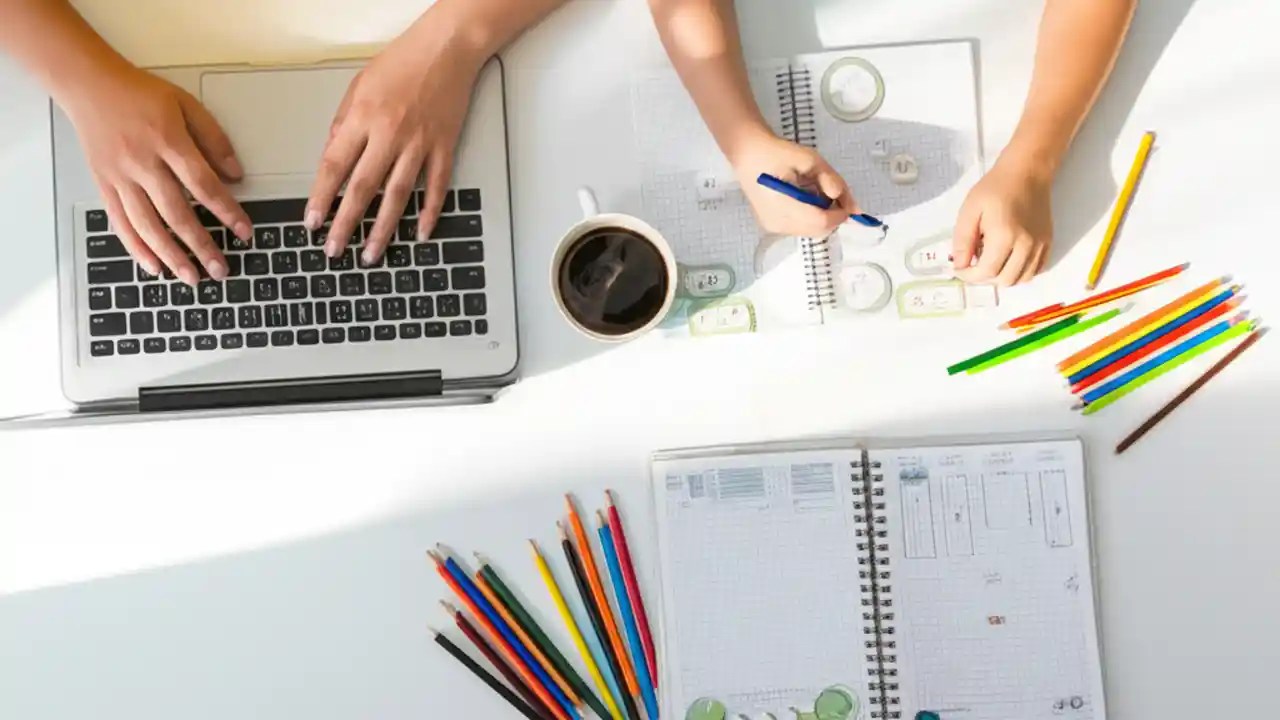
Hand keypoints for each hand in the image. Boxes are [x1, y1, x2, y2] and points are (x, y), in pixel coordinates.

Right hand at [63, 65, 250, 284]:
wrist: (89, 85)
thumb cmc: (140, 94)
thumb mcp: (185, 104)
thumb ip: (213, 139)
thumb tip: (236, 174)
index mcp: (167, 141)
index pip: (203, 184)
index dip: (226, 211)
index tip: (244, 232)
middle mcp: (142, 162)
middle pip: (176, 212)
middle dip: (201, 245)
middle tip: (221, 269)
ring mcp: (120, 177)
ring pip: (147, 224)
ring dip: (171, 255)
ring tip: (192, 277)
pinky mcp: (104, 185)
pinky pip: (120, 223)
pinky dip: (137, 248)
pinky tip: (154, 266)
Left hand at [305, 23, 483, 264]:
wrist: (446, 50)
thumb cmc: (401, 63)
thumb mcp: (357, 87)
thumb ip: (342, 125)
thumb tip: (331, 160)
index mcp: (363, 118)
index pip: (335, 166)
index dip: (321, 198)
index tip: (313, 222)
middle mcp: (390, 134)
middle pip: (363, 189)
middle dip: (346, 224)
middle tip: (335, 250)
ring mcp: (420, 144)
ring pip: (399, 195)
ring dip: (384, 228)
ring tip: (371, 253)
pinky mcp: (444, 147)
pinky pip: (437, 187)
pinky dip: (430, 212)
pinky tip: (422, 232)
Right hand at [730, 130, 856, 237]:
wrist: (748, 154)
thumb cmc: (778, 153)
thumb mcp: (809, 159)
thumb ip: (830, 179)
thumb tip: (852, 205)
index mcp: (783, 205)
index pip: (821, 221)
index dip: (840, 214)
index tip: (848, 201)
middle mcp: (777, 223)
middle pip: (818, 230)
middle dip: (833, 216)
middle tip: (833, 193)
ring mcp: (774, 228)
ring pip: (812, 231)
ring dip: (823, 216)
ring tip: (815, 192)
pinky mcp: (772, 227)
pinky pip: (801, 228)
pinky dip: (811, 217)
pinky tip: (804, 199)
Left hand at [952, 156, 1053, 286]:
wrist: (1026, 173)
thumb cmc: (995, 188)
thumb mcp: (969, 211)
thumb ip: (962, 241)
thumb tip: (960, 266)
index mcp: (1004, 236)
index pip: (987, 272)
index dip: (970, 276)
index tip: (961, 269)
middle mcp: (1026, 245)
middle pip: (1005, 280)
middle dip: (985, 278)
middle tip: (974, 264)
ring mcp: (1040, 245)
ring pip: (1022, 279)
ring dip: (1003, 277)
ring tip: (991, 261)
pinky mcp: (1048, 242)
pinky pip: (1035, 270)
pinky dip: (1020, 272)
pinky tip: (1009, 260)